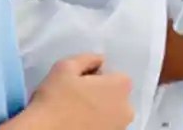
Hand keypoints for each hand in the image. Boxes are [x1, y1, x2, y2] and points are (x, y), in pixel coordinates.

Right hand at [17, 54, 134, 128]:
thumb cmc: (55, 99)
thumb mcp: (65, 67)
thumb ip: (87, 59)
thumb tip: (99, 61)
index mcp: (121, 87)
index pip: (114, 76)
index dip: (96, 78)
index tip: (79, 84)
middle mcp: (127, 109)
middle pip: (114, 96)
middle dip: (100, 94)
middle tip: (76, 98)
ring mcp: (120, 128)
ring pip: (110, 114)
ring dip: (98, 111)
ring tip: (74, 113)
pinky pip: (104, 127)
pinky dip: (95, 125)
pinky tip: (77, 124)